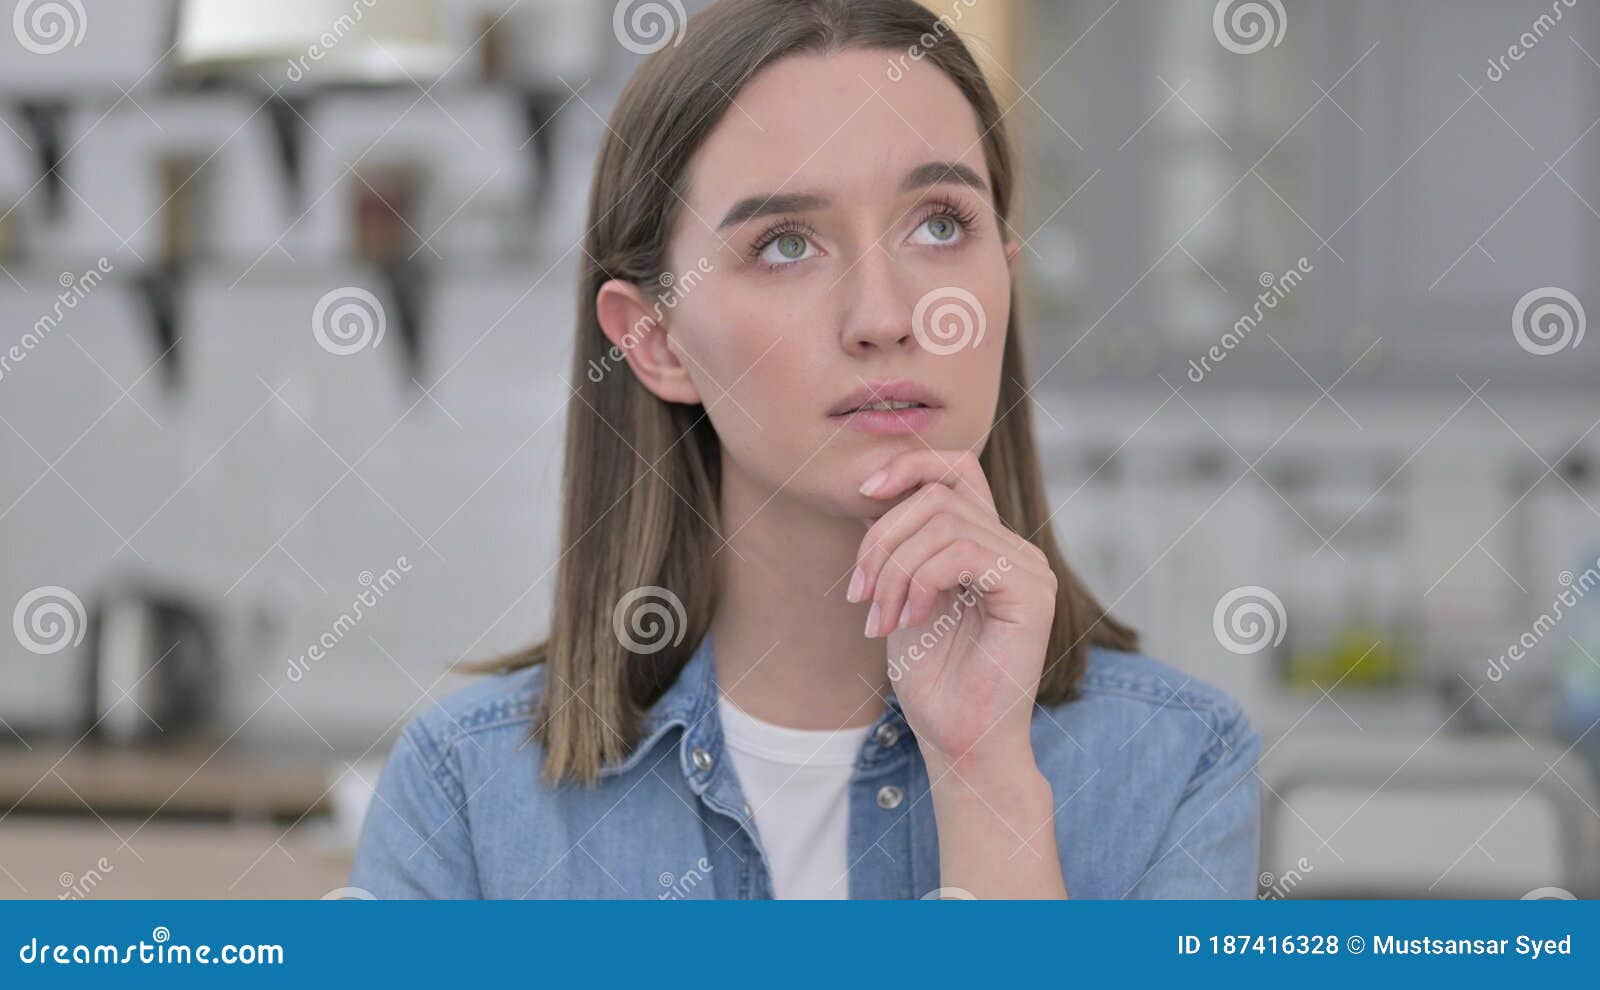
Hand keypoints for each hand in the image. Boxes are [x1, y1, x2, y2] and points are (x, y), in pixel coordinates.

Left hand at [847, 448, 1057, 770]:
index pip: (955, 468)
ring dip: (893, 568)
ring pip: (942, 521)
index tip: (861, 494)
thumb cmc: (933, 680)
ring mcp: (1028, 567)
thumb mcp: (902, 596)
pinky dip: (919, 581)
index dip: (906, 466)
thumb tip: (871, 488)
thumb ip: (900, 544)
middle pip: (936, 493)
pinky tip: (910, 620)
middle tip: (860, 596)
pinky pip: (961, 552)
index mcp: (986, 543)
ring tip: (880, 617)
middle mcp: (1014, 548)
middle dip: (881, 540)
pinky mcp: (1031, 591)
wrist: (959, 742)